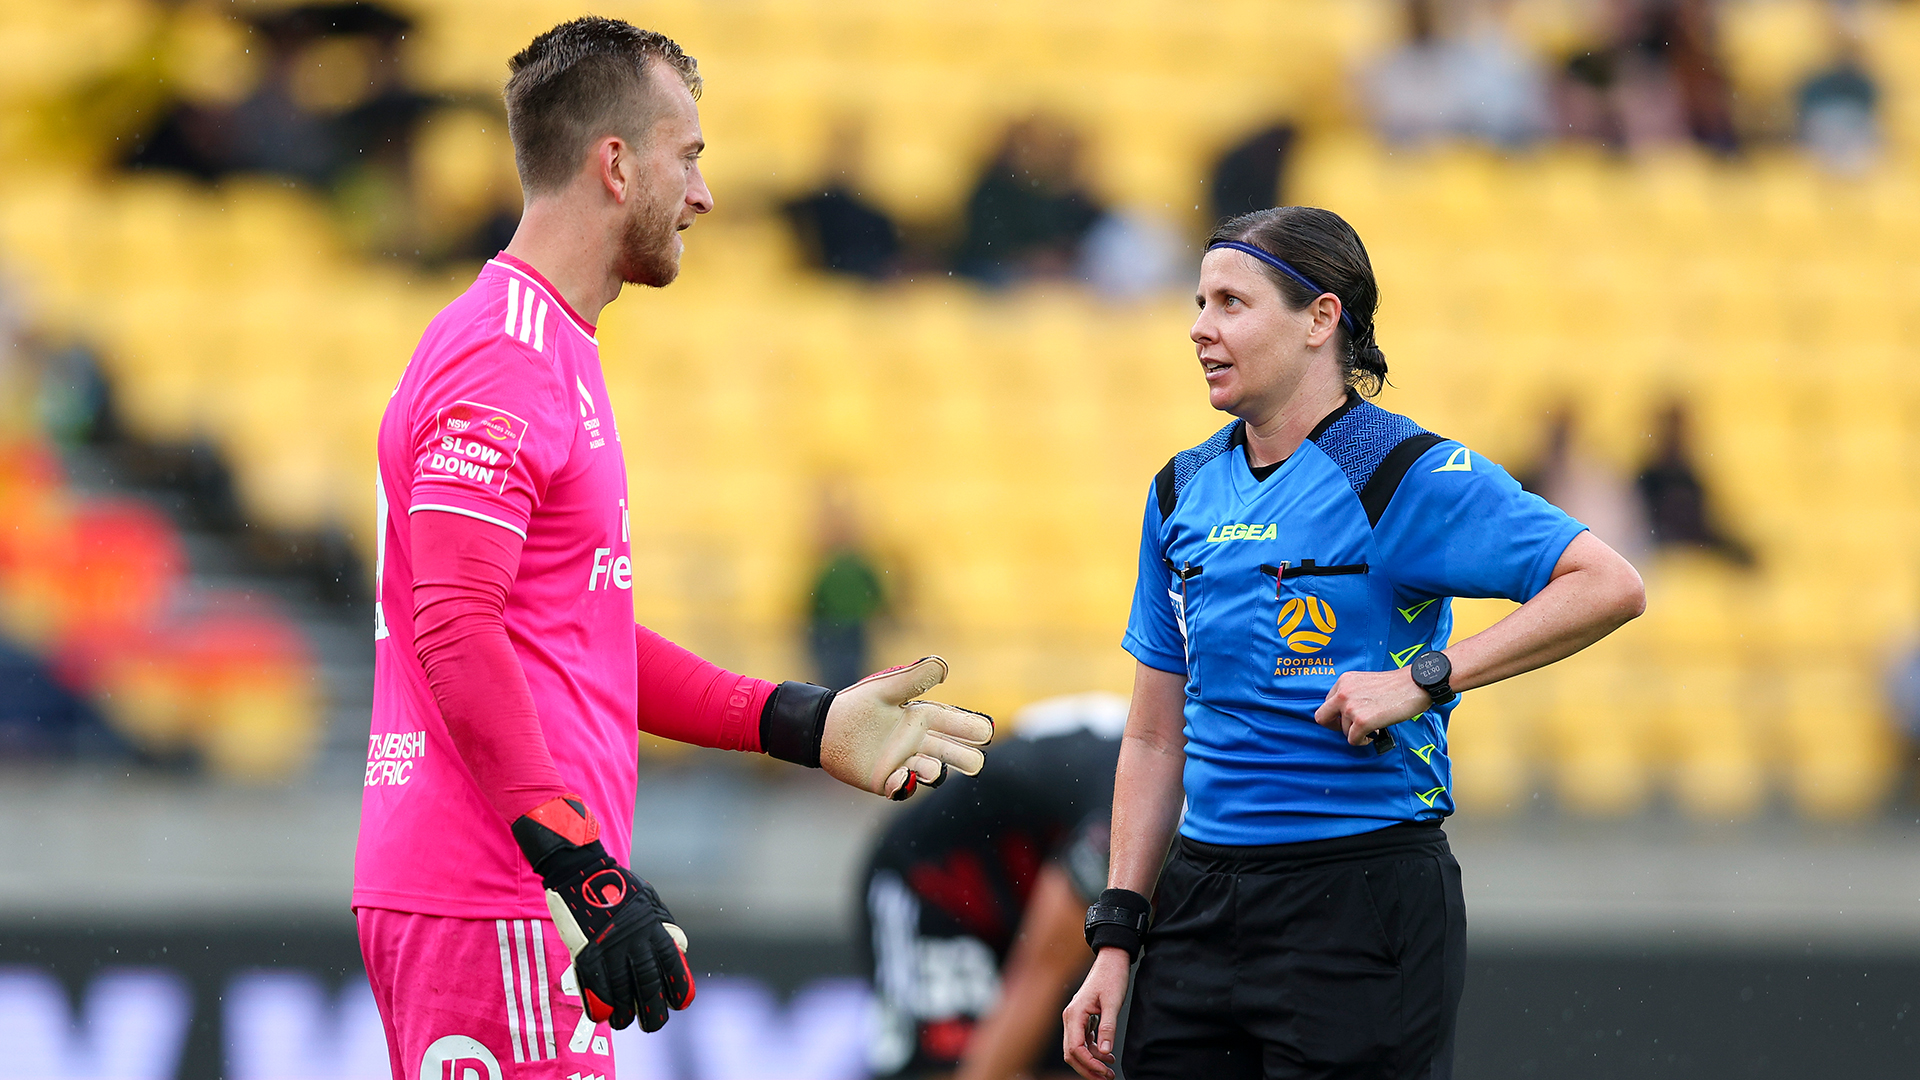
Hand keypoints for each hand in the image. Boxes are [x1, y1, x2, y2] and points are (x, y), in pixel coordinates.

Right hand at [512, 796, 694, 1030]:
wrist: (579, 872)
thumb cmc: (617, 887)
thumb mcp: (650, 900)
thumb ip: (665, 926)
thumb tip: (681, 946)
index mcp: (653, 929)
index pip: (673, 967)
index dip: (678, 990)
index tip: (678, 1004)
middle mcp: (634, 942)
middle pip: (649, 987)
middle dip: (653, 1014)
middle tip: (652, 1025)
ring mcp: (609, 950)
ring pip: (622, 994)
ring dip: (624, 1015)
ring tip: (624, 1021)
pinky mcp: (585, 954)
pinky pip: (595, 990)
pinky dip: (600, 1007)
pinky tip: (603, 1015)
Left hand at [822, 656, 992, 799]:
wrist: (825, 727)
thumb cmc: (858, 704)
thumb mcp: (886, 688)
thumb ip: (914, 678)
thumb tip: (944, 667)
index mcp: (925, 718)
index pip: (959, 724)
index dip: (974, 728)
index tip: (985, 731)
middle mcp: (921, 742)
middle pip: (957, 754)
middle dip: (967, 758)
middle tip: (973, 761)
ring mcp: (906, 763)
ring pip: (935, 771)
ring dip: (936, 771)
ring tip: (932, 768)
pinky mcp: (888, 780)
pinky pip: (905, 788)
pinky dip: (905, 784)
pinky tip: (901, 777)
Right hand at [1062, 947, 1129, 1079]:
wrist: (1111, 960)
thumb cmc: (1111, 977)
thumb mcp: (1112, 1003)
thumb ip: (1108, 1027)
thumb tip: (1104, 1052)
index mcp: (1074, 1014)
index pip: (1075, 1048)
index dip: (1089, 1064)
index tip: (1104, 1072)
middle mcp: (1070, 1017)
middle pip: (1072, 1053)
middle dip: (1088, 1068)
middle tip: (1106, 1078)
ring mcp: (1075, 1018)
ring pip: (1076, 1049)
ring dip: (1091, 1062)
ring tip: (1109, 1070)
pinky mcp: (1082, 1018)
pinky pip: (1083, 1041)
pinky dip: (1093, 1051)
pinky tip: (1107, 1055)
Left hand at [1313, 667, 1430, 745]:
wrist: (1416, 684)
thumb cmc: (1395, 686)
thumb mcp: (1365, 682)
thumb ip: (1351, 694)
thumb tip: (1343, 714)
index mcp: (1343, 681)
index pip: (1326, 704)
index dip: (1336, 715)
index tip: (1348, 719)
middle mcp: (1343, 692)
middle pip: (1322, 718)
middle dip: (1335, 727)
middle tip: (1350, 730)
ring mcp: (1351, 707)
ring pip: (1343, 731)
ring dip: (1357, 733)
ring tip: (1373, 727)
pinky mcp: (1362, 721)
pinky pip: (1353, 740)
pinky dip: (1363, 741)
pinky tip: (1374, 734)